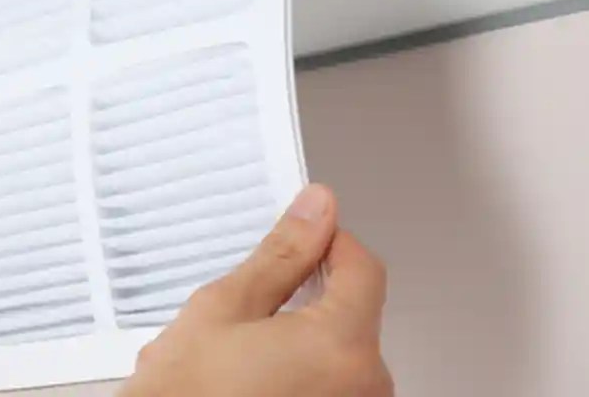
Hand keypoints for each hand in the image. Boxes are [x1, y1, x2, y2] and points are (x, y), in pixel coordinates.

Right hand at [120, 184, 391, 396]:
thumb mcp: (223, 310)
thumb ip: (280, 256)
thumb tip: (315, 211)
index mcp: (342, 346)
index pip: (364, 268)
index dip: (330, 243)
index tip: (303, 239)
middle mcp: (365, 387)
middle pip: (352, 314)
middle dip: (308, 301)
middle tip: (250, 312)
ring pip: (339, 354)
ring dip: (302, 344)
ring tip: (242, 357)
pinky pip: (333, 387)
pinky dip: (303, 377)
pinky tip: (255, 382)